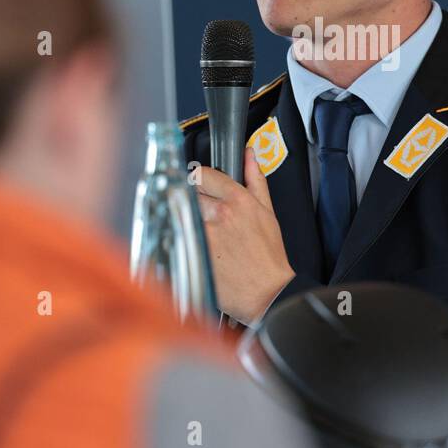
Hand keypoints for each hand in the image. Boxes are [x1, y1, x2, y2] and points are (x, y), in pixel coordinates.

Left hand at [196, 146, 294, 323]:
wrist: (267, 292)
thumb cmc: (269, 256)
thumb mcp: (268, 212)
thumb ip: (256, 179)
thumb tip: (249, 154)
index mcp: (238, 200)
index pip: (203, 174)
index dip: (198, 179)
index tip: (199, 186)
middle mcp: (219, 214)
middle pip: (188, 192)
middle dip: (191, 198)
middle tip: (200, 211)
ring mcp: (204, 234)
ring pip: (181, 213)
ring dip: (185, 218)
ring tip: (199, 231)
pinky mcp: (194, 253)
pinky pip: (178, 236)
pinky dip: (181, 238)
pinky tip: (192, 246)